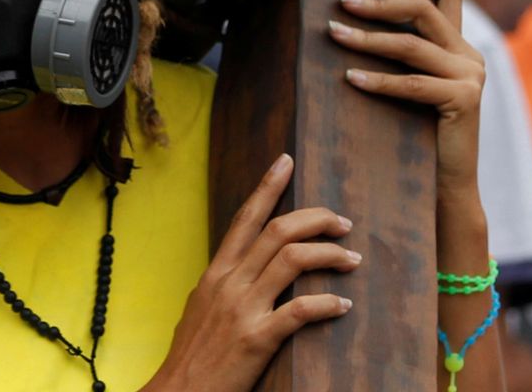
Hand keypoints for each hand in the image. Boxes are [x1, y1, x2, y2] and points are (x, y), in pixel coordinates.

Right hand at [142, 153, 357, 391]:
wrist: (180, 391)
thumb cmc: (192, 354)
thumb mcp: (201, 306)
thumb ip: (224, 283)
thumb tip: (244, 266)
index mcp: (216, 272)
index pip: (245, 218)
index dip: (268, 186)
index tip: (286, 162)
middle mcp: (230, 282)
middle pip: (278, 231)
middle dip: (316, 219)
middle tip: (342, 223)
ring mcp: (243, 309)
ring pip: (293, 261)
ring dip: (330, 253)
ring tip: (351, 258)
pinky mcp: (258, 338)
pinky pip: (299, 311)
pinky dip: (326, 304)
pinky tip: (342, 305)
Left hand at [327, 0, 485, 198]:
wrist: (448, 188)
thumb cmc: (418, 137)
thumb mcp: (411, 90)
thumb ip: (402, 58)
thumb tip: (351, 24)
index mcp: (459, 47)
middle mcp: (469, 55)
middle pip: (422, 11)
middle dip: (378, 3)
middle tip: (339, 2)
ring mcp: (470, 76)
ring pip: (411, 45)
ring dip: (367, 38)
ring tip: (332, 34)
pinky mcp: (464, 100)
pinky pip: (412, 83)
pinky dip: (379, 79)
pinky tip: (350, 77)